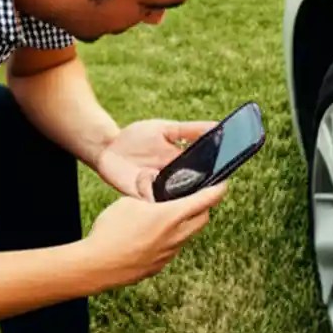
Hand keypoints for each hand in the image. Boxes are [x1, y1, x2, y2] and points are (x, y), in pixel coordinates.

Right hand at [86, 182, 227, 286]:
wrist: (96, 266)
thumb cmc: (111, 231)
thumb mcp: (129, 201)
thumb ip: (147, 195)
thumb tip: (153, 192)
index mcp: (170, 217)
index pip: (205, 200)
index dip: (218, 190)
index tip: (224, 184)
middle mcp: (175, 237)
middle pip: (203, 220)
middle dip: (203, 208)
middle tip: (195, 199)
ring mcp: (168, 254)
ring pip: (187, 236)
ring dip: (185, 225)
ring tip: (167, 216)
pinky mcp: (158, 266)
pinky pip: (172, 249)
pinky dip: (169, 239)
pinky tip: (151, 235)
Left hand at [94, 119, 216, 198]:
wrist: (107, 146)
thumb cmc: (137, 136)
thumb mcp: (166, 129)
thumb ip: (190, 130)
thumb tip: (218, 126)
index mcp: (183, 167)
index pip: (204, 178)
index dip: (215, 180)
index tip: (224, 178)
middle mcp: (173, 183)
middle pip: (192, 194)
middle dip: (198, 193)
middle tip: (203, 184)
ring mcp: (158, 193)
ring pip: (175, 203)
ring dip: (178, 198)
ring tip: (178, 184)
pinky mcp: (141, 200)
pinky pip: (154, 206)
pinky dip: (156, 202)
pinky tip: (155, 186)